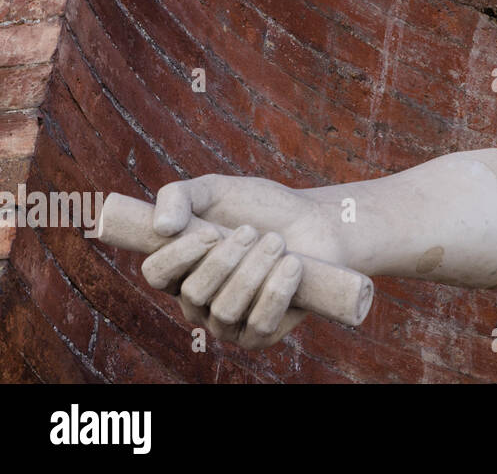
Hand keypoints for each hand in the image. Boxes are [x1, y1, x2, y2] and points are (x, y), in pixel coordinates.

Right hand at [141, 175, 345, 349]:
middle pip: (194, 293)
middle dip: (226, 259)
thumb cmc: (259, 207)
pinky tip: (292, 264)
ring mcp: (228, 323)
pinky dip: (277, 292)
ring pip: (226, 310)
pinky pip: (259, 326)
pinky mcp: (260, 335)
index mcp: (179, 270)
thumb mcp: (214, 189)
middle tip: (251, 231)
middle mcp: (197, 302)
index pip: (156, 274)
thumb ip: (178, 195)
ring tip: (276, 242)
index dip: (178, 256)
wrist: (314, 221)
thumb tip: (161, 227)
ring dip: (254, 271)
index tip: (211, 232)